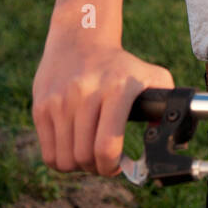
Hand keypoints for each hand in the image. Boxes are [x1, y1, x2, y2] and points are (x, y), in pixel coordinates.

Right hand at [33, 31, 174, 177]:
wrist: (81, 39)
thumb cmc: (121, 65)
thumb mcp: (151, 76)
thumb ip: (165, 106)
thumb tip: (162, 138)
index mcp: (116, 89)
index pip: (107, 146)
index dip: (112, 167)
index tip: (118, 166)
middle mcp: (85, 94)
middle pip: (84, 157)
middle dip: (97, 169)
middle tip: (103, 162)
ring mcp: (59, 100)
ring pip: (64, 159)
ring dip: (78, 166)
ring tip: (88, 155)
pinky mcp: (41, 106)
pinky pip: (48, 153)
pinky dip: (61, 160)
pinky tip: (73, 148)